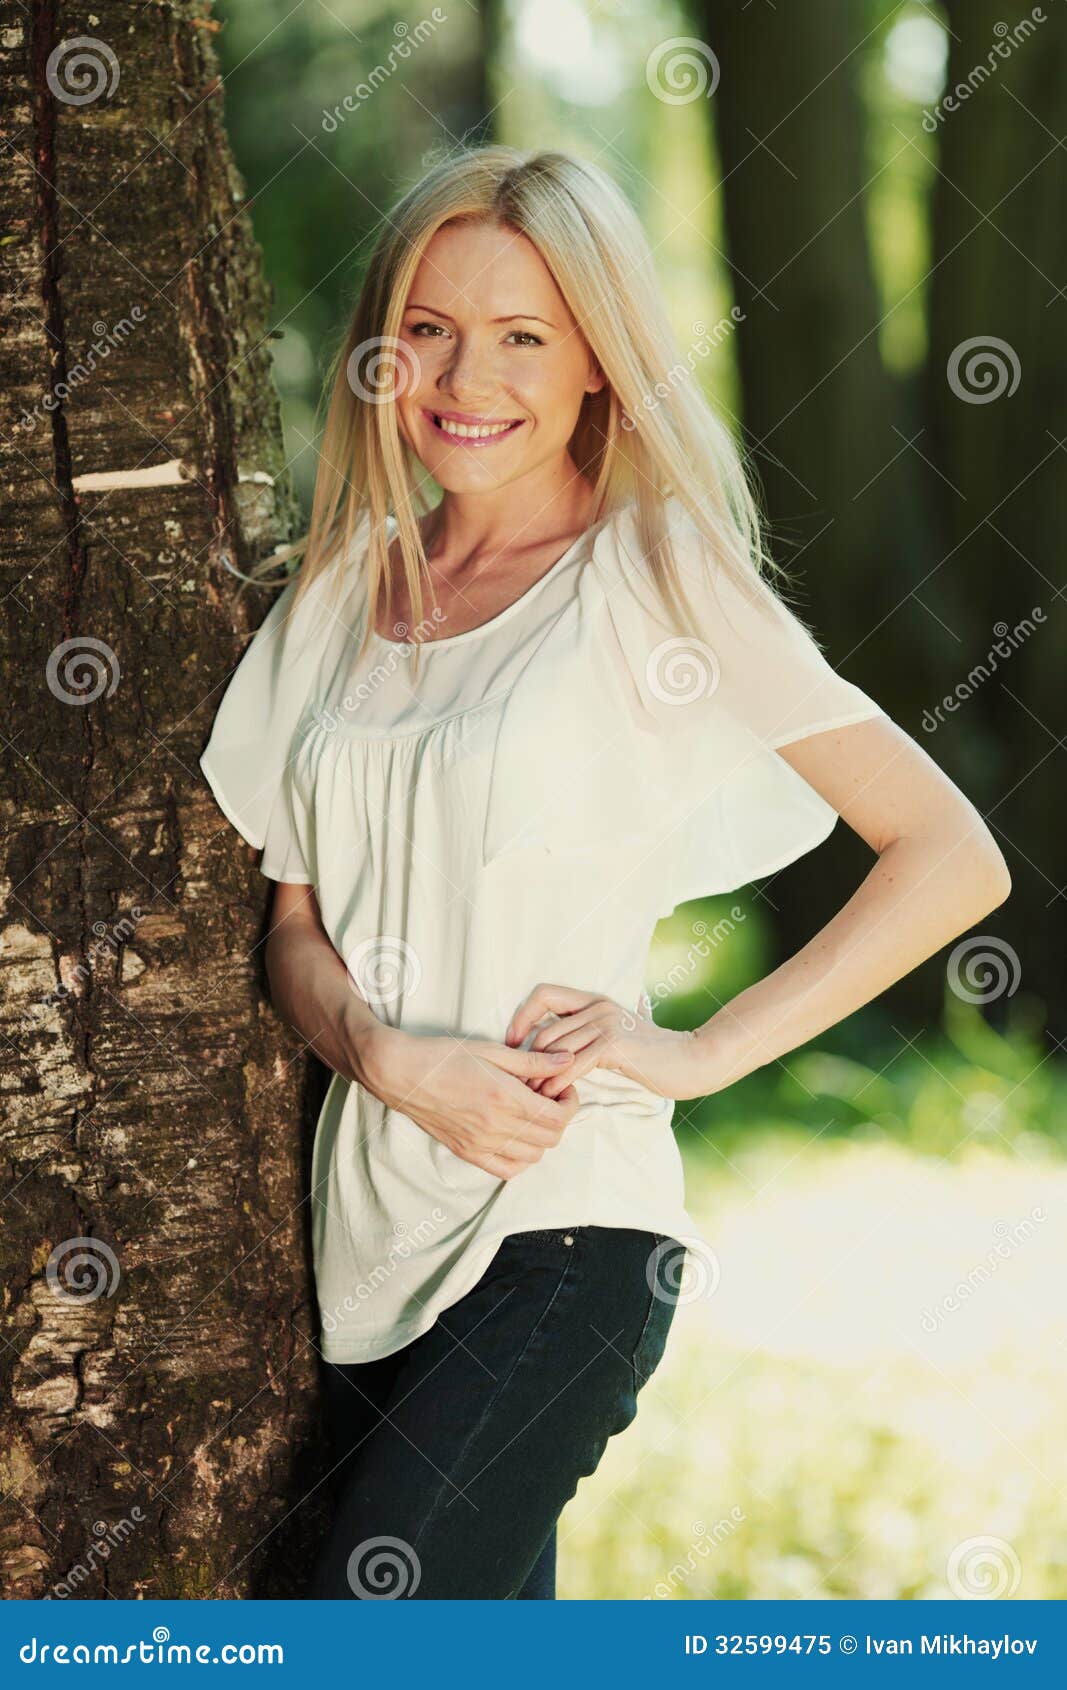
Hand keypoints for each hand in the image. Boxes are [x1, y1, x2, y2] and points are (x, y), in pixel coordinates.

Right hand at [357, 1023, 581, 1178]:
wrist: (402, 1073)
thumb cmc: (444, 1056)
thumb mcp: (493, 1051)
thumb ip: (533, 1061)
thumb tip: (567, 1060)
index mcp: (505, 1098)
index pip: (558, 1117)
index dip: (569, 1102)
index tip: (561, 1087)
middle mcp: (495, 1127)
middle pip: (550, 1139)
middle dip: (559, 1118)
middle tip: (548, 1097)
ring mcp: (481, 1144)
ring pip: (533, 1157)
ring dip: (541, 1137)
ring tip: (530, 1113)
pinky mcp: (467, 1153)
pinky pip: (507, 1170)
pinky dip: (520, 1157)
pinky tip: (514, 1135)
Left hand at [505, 983, 707, 1100]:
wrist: (692, 1059)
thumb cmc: (654, 1054)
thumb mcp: (619, 1035)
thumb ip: (591, 1034)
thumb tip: (559, 1048)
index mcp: (595, 1001)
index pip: (544, 993)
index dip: (522, 1016)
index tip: (513, 1042)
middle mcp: (597, 1007)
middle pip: (544, 1030)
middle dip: (526, 1059)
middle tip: (520, 1083)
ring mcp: (606, 1024)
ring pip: (554, 1049)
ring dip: (539, 1076)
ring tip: (532, 1096)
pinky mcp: (613, 1045)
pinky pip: (572, 1064)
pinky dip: (557, 1082)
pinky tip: (552, 1096)